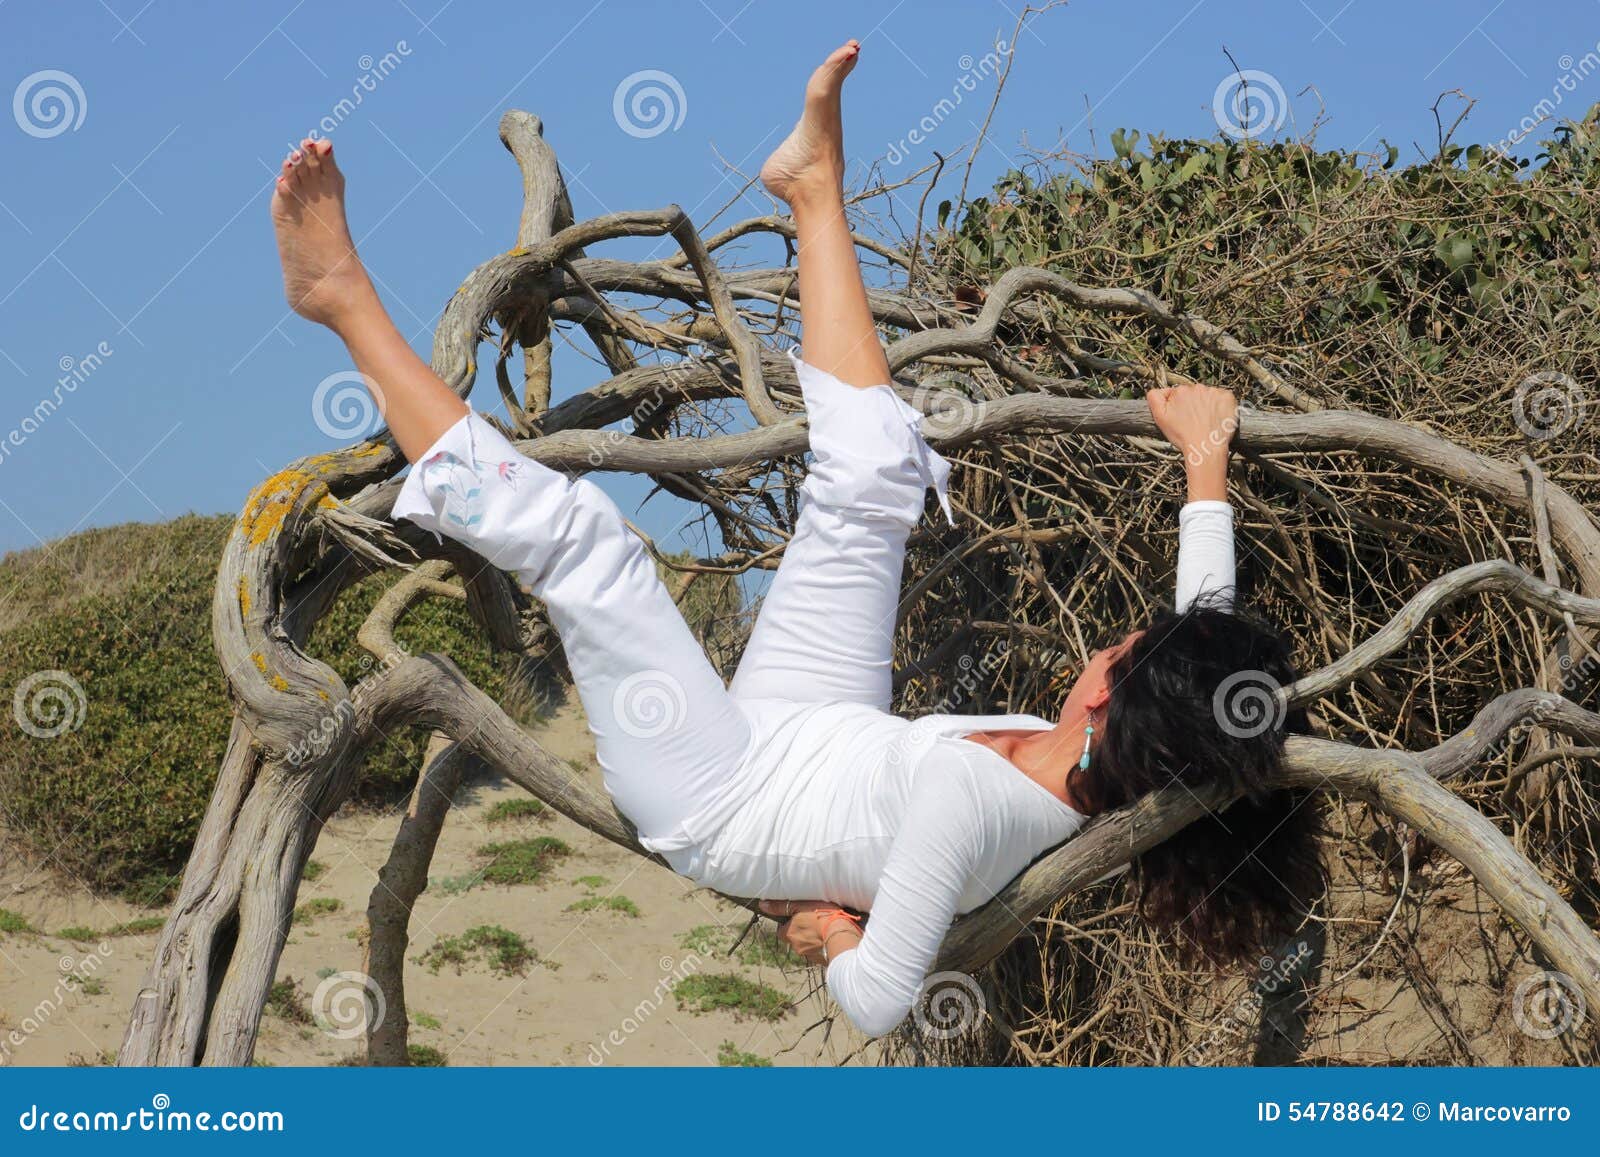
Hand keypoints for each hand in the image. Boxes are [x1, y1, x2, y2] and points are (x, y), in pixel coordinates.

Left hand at [758, 899, 861, 965]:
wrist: (842, 936)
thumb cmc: (821, 916)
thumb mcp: (800, 905)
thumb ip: (781, 906)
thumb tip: (763, 905)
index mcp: (789, 934)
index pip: (782, 930)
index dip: (788, 923)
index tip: (798, 916)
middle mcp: (797, 947)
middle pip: (795, 939)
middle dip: (802, 932)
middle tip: (813, 920)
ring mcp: (810, 955)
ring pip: (807, 946)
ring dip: (813, 939)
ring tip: (825, 928)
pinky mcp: (823, 960)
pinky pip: (819, 952)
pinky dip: (823, 945)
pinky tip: (832, 937)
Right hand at [1146, 383, 1236, 500]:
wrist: (1205, 448)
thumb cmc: (1183, 436)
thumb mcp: (1159, 418)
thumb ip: (1154, 398)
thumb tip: (1159, 389)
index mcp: (1180, 390)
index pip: (1178, 393)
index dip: (1178, 406)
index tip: (1181, 417)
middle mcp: (1197, 387)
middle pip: (1193, 393)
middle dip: (1192, 404)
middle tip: (1193, 421)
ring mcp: (1214, 392)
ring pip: (1208, 395)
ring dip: (1206, 404)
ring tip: (1205, 421)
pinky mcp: (1228, 397)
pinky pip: (1222, 397)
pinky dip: (1220, 405)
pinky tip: (1216, 417)